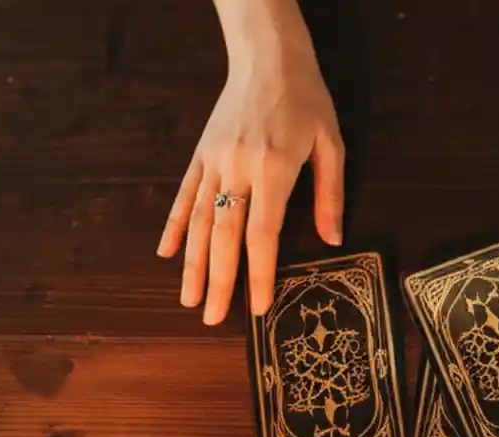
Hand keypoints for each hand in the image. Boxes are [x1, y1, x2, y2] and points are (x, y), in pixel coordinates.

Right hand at [157, 0, 343, 323]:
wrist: (267, 55)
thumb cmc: (306, 99)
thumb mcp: (331, 144)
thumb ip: (330, 194)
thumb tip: (332, 240)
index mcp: (274, 169)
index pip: (262, 234)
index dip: (259, 273)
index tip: (256, 306)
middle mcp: (238, 169)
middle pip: (224, 236)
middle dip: (219, 282)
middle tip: (211, 319)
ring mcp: (214, 162)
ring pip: (198, 221)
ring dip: (191, 264)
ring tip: (188, 299)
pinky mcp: (201, 154)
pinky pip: (184, 196)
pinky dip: (174, 226)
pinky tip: (166, 254)